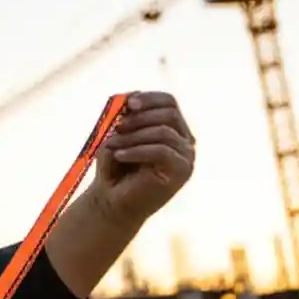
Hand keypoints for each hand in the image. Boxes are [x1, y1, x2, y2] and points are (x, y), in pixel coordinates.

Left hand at [91, 90, 195, 227]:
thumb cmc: (115, 167)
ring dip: (134, 135)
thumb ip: (126, 115)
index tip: (127, 103)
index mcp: (172, 127)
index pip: (168, 102)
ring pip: (164, 132)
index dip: (149, 98)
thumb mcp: (117, 134)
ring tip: (112, 145)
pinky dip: (137, 150)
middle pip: (170, 113)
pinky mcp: (182, 171)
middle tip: (116, 127)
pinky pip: (162, 151)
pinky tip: (119, 155)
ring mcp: (186, 156)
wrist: (113, 202)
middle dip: (140, 117)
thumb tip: (133, 96)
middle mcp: (184, 140)